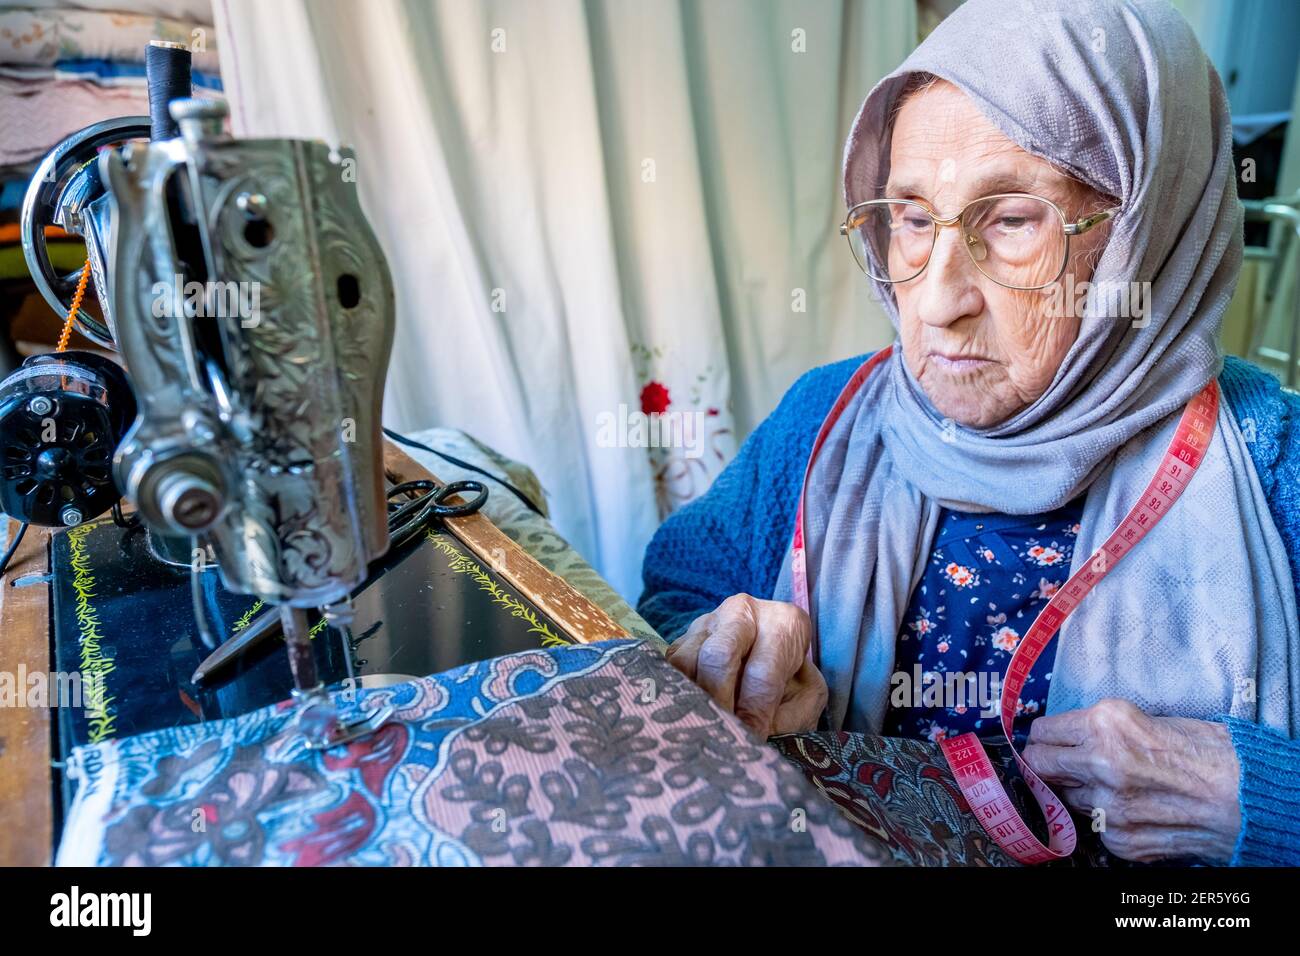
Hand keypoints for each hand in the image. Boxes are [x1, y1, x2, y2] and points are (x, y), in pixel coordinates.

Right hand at [667, 594, 826, 737]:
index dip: (754, 712)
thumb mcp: (806, 698)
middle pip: (718, 656)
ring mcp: (707, 622)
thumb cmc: (792, 681)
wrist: (773, 655)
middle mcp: (742, 612)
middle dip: (718, 701)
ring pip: (686, 660)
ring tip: (703, 727)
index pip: (763, 674)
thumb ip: (791, 716)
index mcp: (783, 623)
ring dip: (692, 699)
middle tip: (721, 734)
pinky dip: (675, 692)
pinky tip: (687, 715)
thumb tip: (754, 734)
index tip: (750, 739)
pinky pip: (669, 665)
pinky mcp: (682, 637)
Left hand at [1023, 699, 1241, 862]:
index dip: (1045, 736)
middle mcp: (1100, 762)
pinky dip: (1103, 816)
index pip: (1044, 732)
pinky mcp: (1118, 838)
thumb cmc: (1209, 753)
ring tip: (1110, 785)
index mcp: (1106, 723)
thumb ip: (1104, 729)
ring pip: (1065, 796)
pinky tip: (1131, 807)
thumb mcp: (1151, 720)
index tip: (1049, 740)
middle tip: (1057, 762)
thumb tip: (1070, 736)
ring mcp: (1107, 805)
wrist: (1249, 798)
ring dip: (1077, 791)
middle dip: (1045, 762)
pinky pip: (1093, 824)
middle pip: (1040, 764)